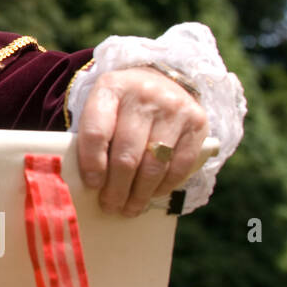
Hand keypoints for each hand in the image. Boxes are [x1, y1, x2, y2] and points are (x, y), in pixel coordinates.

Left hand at [76, 67, 208, 216]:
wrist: (160, 78)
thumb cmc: (121, 104)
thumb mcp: (101, 107)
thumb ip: (93, 136)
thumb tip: (89, 183)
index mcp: (110, 88)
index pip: (97, 132)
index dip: (92, 163)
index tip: (91, 185)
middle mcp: (143, 94)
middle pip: (127, 153)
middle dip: (117, 187)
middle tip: (110, 206)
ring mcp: (173, 108)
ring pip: (154, 164)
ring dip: (140, 193)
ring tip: (130, 208)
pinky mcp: (197, 122)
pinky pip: (180, 164)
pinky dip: (165, 185)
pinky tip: (152, 193)